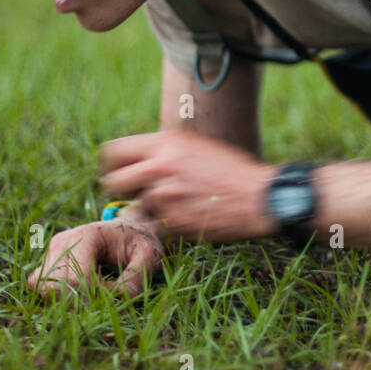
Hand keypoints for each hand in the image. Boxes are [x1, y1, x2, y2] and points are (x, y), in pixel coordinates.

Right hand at [27, 207, 163, 297]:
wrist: (128, 230)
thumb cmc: (139, 242)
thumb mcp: (149, 254)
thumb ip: (138, 275)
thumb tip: (122, 296)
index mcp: (86, 235)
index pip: (77, 277)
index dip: (95, 296)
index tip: (116, 298)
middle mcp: (62, 242)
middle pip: (55, 285)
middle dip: (80, 301)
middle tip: (105, 302)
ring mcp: (51, 252)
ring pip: (44, 288)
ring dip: (66, 301)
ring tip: (93, 298)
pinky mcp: (47, 263)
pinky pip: (41, 288)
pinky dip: (58, 298)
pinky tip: (81, 296)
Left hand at [97, 130, 276, 243]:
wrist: (258, 197)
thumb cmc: (232, 170)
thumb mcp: (197, 147)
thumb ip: (165, 152)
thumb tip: (138, 162)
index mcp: (166, 143)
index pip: (114, 151)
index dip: (111, 164)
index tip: (116, 171)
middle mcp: (159, 167)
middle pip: (113, 181)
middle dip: (120, 189)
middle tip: (134, 193)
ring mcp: (164, 197)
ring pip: (134, 206)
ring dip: (147, 208)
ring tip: (174, 205)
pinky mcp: (172, 223)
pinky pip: (152, 226)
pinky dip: (162, 226)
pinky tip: (183, 218)